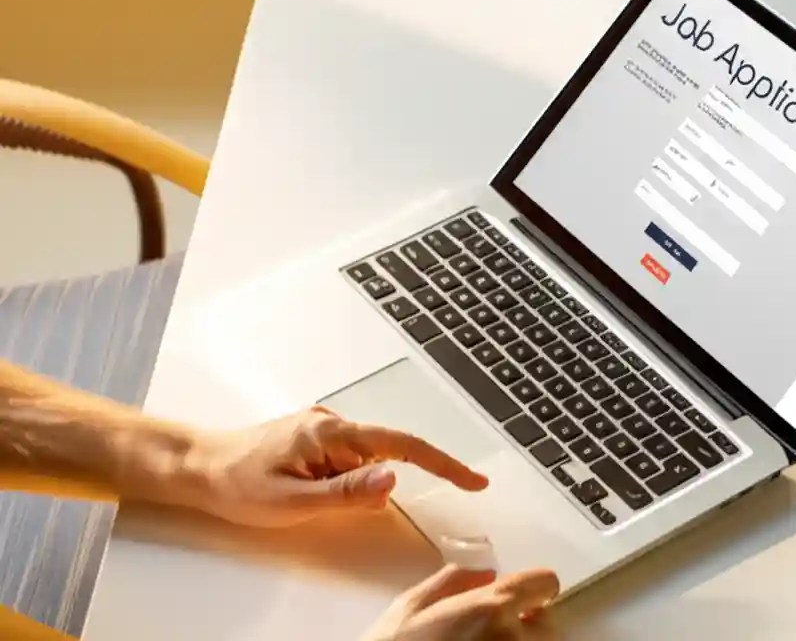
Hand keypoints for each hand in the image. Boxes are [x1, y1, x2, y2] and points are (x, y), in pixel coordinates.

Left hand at [174, 406, 487, 526]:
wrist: (195, 465)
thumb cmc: (235, 483)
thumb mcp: (293, 502)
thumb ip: (348, 492)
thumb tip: (394, 478)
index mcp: (331, 432)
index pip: (404, 445)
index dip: (444, 463)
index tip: (473, 480)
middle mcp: (332, 420)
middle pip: (381, 455)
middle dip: (368, 486)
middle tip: (321, 501)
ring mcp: (322, 425)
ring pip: (361, 460)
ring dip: (346, 486)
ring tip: (295, 494)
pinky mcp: (314, 435)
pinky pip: (345, 458)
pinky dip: (339, 479)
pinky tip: (300, 487)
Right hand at [361, 565, 559, 640]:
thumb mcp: (411, 605)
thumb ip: (452, 581)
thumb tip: (484, 574)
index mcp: (490, 606)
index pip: (544, 583)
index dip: (536, 588)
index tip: (529, 597)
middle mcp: (509, 636)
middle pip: (547, 624)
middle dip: (528, 623)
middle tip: (499, 628)